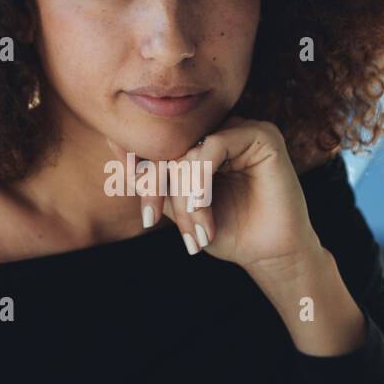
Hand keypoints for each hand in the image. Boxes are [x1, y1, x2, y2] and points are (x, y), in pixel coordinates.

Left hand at [107, 116, 326, 274]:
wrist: (270, 254)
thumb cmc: (227, 231)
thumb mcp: (178, 205)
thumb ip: (152, 179)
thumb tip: (114, 145)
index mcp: (203, 141)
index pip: (161, 144)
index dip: (143, 173)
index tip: (145, 212)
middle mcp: (221, 129)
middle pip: (170, 146)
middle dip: (162, 191)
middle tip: (166, 228)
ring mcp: (242, 128)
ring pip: (189, 150)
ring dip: (185, 195)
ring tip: (196, 231)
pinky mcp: (262, 135)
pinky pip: (213, 146)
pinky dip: (201, 181)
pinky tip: (204, 209)